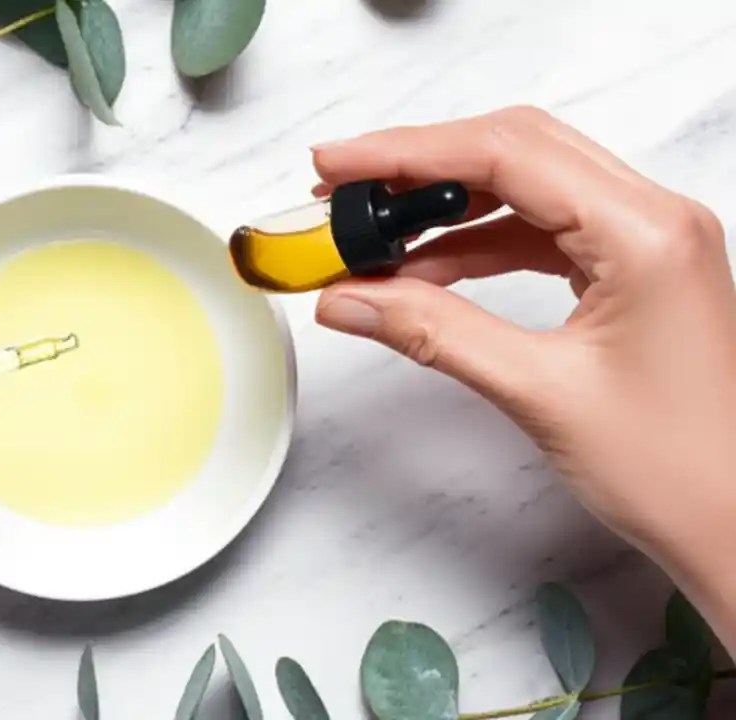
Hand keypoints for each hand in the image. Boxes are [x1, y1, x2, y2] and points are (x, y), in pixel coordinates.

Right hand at [311, 106, 735, 650]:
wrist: (733, 522)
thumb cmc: (677, 470)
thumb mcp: (538, 392)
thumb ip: (433, 332)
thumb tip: (348, 296)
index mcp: (645, 234)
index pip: (506, 155)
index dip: (406, 154)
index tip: (335, 165)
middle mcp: (653, 219)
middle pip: (514, 150)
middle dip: (419, 166)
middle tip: (341, 190)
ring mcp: (645, 241)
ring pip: (524, 187)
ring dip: (442, 206)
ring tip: (371, 237)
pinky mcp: (630, 269)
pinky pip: (539, 229)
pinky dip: (474, 242)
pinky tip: (421, 270)